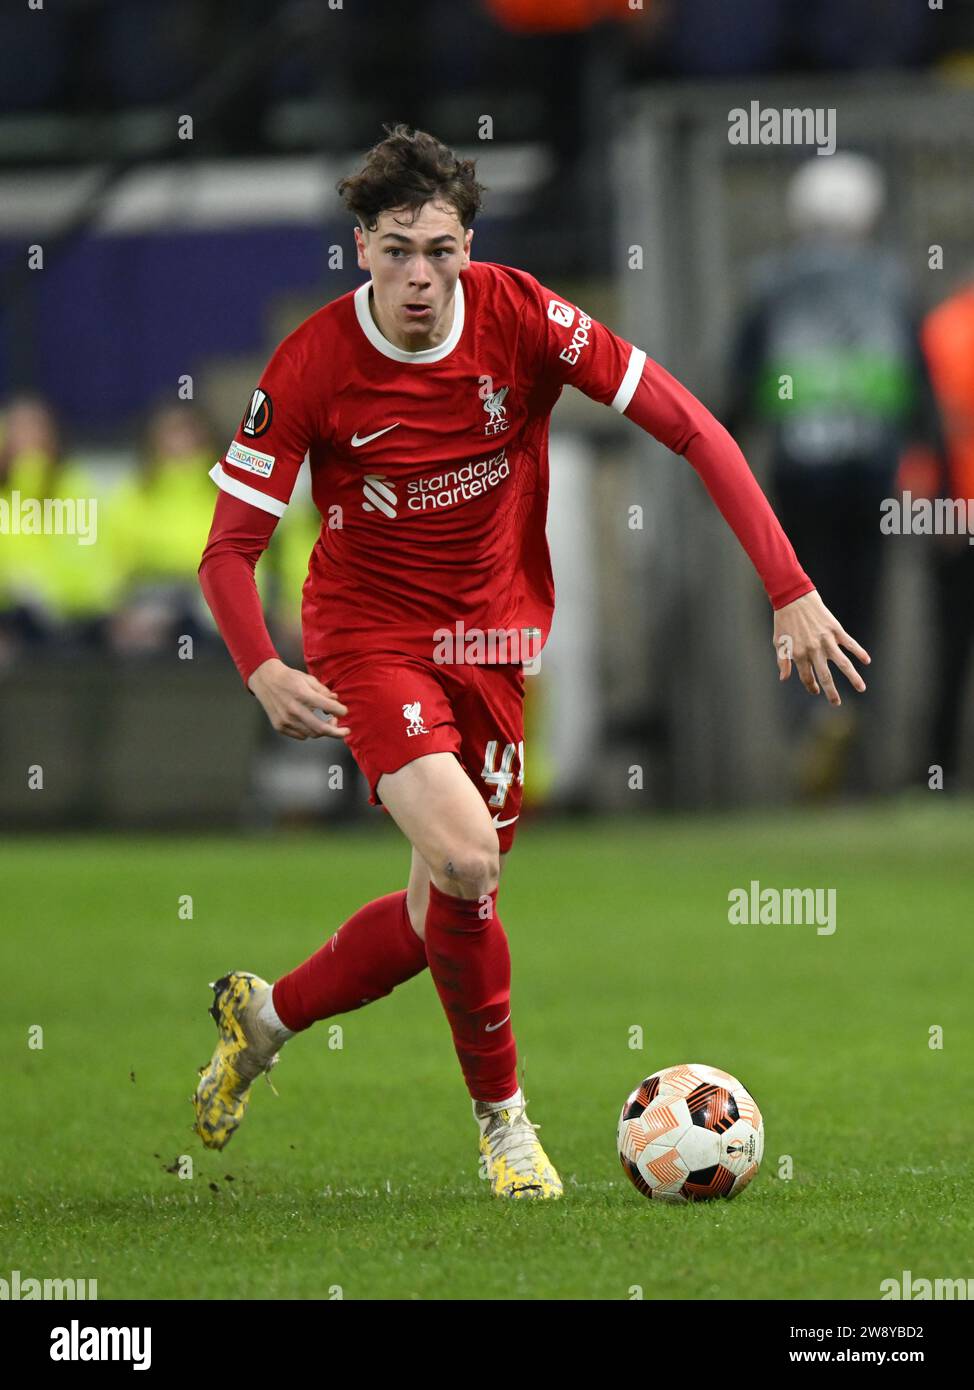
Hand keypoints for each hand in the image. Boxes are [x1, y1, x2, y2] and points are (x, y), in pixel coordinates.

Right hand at [247, 658, 349, 739]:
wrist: (265, 680)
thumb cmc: (288, 678)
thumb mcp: (308, 679)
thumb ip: (323, 691)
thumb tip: (335, 700)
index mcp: (302, 694)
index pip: (327, 706)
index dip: (340, 711)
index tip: (344, 711)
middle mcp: (293, 709)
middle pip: (320, 728)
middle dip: (337, 732)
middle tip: (345, 731)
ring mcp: (285, 719)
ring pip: (311, 734)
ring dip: (323, 731)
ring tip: (327, 722)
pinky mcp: (280, 726)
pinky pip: (300, 735)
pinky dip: (309, 732)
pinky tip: (310, 722)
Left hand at [773, 590, 869, 706]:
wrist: (793, 598)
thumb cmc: (784, 621)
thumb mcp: (778, 643)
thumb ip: (782, 662)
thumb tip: (784, 679)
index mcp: (798, 654)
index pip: (807, 677)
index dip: (811, 686)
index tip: (816, 691)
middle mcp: (813, 650)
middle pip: (825, 676)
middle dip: (831, 692)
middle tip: (836, 703)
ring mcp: (826, 640)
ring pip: (843, 663)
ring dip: (853, 677)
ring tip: (861, 688)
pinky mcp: (835, 630)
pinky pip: (850, 643)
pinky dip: (859, 652)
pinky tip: (867, 660)